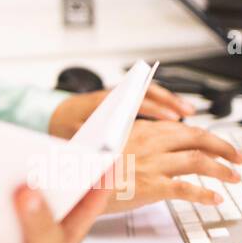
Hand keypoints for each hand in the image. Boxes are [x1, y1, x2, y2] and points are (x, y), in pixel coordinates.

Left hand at [48, 82, 193, 138]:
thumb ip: (90, 142)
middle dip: (169, 101)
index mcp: (100, 103)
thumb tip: (106, 150)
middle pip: (146, 92)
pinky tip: (174, 118)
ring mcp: (117, 98)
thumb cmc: (62, 126)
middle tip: (189, 112)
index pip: (132, 100)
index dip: (154, 109)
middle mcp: (112, 96)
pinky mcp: (121, 103)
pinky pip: (145, 100)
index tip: (172, 117)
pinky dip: (161, 107)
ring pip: (148, 94)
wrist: (52, 115)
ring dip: (169, 102)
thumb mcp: (73, 136)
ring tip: (188, 113)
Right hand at [102, 121, 241, 213]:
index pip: (183, 128)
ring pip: (198, 161)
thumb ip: (139, 141)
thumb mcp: (114, 145)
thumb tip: (161, 146)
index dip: (205, 136)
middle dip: (223, 147)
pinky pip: (187, 188)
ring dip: (221, 169)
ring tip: (234, 177)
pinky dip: (205, 193)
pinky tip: (215, 199)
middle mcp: (150, 143)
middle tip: (237, 157)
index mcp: (141, 130)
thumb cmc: (91, 167)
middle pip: (197, 138)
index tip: (217, 145)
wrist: (75, 181)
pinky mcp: (152, 185)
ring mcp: (152, 164)